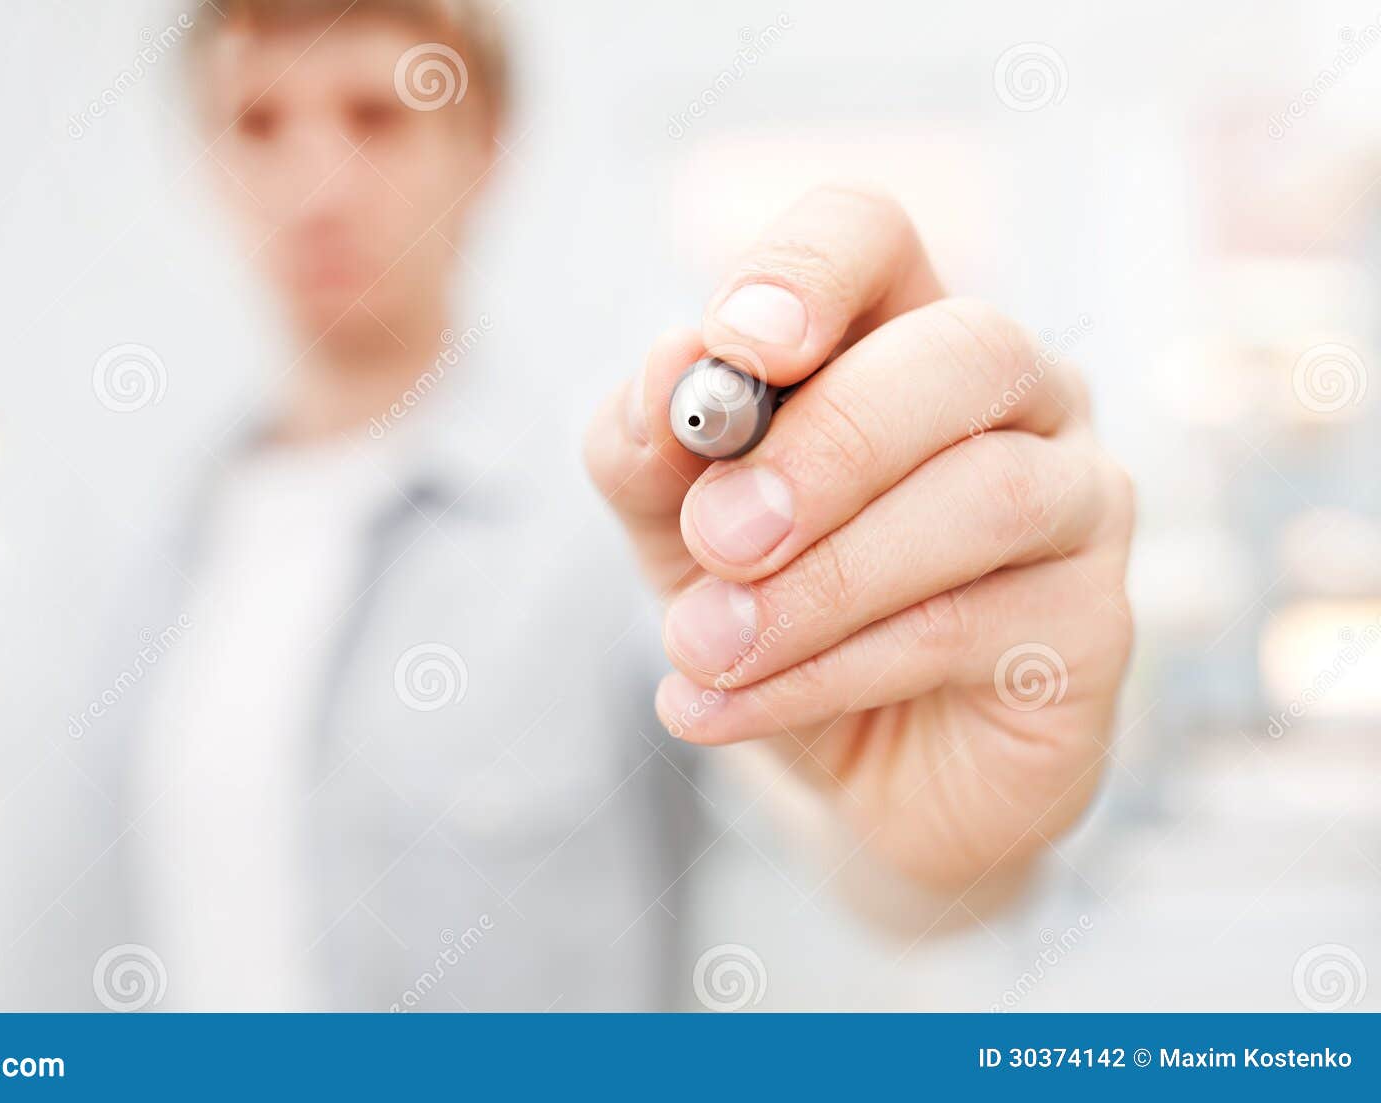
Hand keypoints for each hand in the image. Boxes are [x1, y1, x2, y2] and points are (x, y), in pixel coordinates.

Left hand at [585, 185, 1133, 891]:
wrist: (849, 771)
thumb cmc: (770, 606)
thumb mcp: (672, 525)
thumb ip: (649, 447)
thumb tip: (667, 360)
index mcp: (896, 330)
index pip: (871, 233)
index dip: (803, 272)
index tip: (733, 347)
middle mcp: (1014, 394)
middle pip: (967, 350)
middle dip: (827, 445)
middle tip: (719, 536)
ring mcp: (1077, 502)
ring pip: (987, 496)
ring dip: (819, 584)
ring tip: (701, 647)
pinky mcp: (1092, 626)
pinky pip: (970, 628)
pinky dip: (825, 672)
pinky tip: (723, 706)